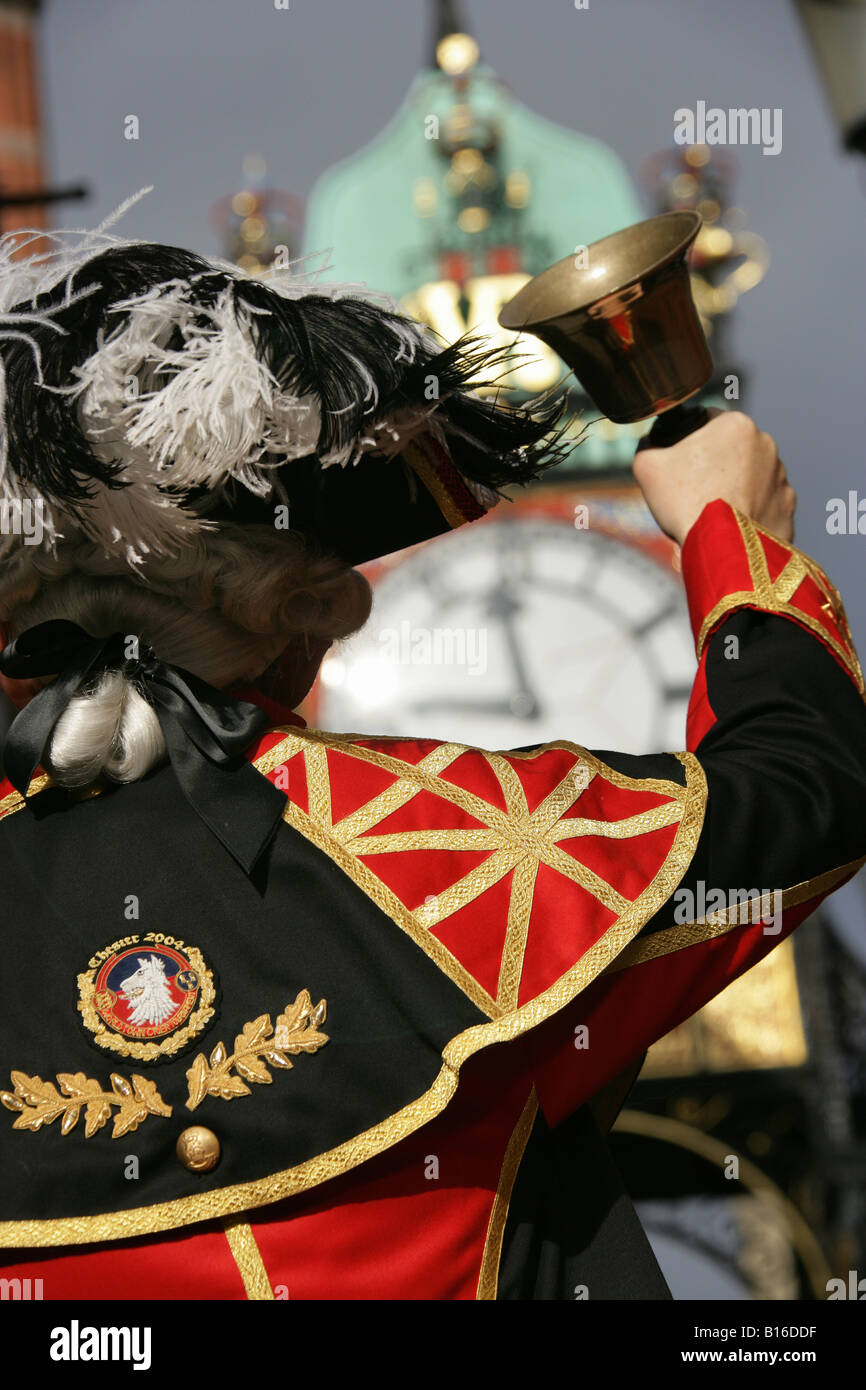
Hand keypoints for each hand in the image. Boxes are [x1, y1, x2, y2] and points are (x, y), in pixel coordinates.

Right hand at [632, 410, 796, 546]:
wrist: (720, 550)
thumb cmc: (686, 503)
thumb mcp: (647, 465)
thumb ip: (648, 444)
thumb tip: (652, 444)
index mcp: (736, 425)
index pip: (709, 421)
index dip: (692, 441)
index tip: (683, 463)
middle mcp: (766, 444)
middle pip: (733, 449)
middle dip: (717, 464)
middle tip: (696, 489)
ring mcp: (781, 477)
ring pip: (752, 476)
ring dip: (736, 487)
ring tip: (715, 511)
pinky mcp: (787, 507)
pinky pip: (766, 503)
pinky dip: (752, 511)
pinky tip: (733, 525)